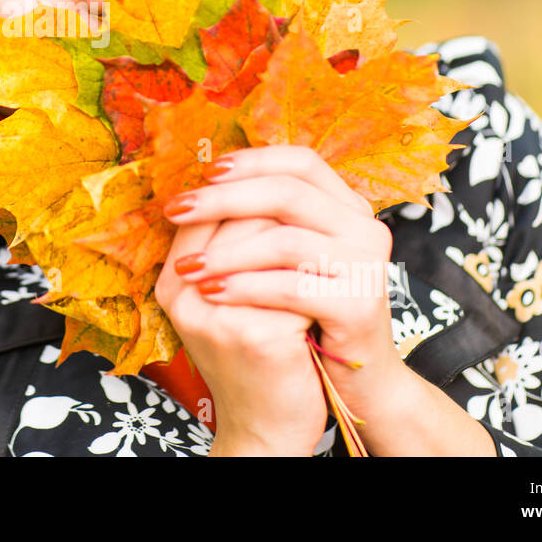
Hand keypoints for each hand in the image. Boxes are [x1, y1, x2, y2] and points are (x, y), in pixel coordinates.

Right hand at [154, 209, 328, 455]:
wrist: (265, 426)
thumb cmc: (252, 353)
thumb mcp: (224, 298)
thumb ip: (230, 245)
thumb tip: (262, 178)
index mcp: (172, 279)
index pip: (209, 204)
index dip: (251, 190)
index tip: (285, 197)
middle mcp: (185, 293)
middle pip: (243, 215)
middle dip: (283, 215)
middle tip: (311, 226)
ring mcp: (219, 313)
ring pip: (274, 241)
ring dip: (302, 246)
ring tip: (315, 262)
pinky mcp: (259, 335)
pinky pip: (297, 283)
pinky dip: (316, 285)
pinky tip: (321, 300)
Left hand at [162, 145, 407, 427]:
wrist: (353, 380)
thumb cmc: (308, 312)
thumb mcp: (285, 257)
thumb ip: (261, 218)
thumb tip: (201, 184)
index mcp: (347, 206)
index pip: (301, 161)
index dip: (251, 161)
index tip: (205, 172)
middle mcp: (364, 227)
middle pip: (287, 192)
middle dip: (222, 199)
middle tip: (176, 209)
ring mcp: (366, 265)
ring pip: (284, 241)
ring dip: (225, 252)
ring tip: (187, 266)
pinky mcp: (359, 306)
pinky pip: (290, 288)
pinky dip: (244, 288)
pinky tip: (212, 292)